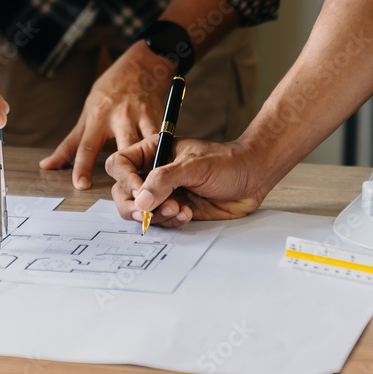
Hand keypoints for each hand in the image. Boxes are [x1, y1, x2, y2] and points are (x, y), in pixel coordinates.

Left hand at [39, 42, 171, 189]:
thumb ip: (69, 144)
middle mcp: (118, 118)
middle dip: (126, 172)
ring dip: (149, 167)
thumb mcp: (86, 114)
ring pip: (145, 146)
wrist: (139, 66)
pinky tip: (168, 169)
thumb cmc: (109, 92)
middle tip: (129, 195)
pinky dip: (164, 153)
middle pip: (122, 149)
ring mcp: (140, 117)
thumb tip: (46, 166)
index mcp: (97, 118)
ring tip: (151, 189)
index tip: (81, 185)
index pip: (86, 146)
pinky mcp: (159, 117)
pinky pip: (162, 138)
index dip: (82, 167)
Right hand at [105, 134, 262, 227]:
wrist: (252, 178)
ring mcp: (162, 193)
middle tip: (150, 212)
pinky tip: (187, 214)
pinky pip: (158, 222)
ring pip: (138, 211)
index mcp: (153, 151)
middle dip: (135, 206)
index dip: (125, 180)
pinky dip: (169, 222)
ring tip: (180, 210)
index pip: (120, 164)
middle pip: (122, 192)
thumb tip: (141, 200)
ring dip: (156, 216)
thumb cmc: (227, 162)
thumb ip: (165, 180)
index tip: (140, 191)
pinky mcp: (173, 209)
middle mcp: (153, 172)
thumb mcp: (194, 165)